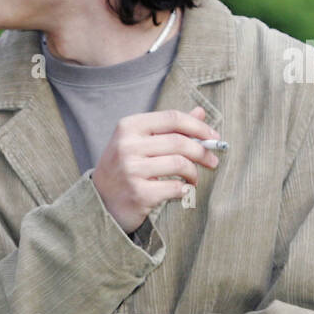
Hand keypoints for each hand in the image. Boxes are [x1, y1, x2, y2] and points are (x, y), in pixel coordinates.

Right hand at [91, 105, 220, 232]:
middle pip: (179, 142)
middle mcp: (127, 146)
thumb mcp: (140, 141)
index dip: (198, 127)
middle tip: (212, 160)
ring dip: (194, 173)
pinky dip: (184, 189)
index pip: (172, 118)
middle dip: (202, 151)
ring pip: (179, 164)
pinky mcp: (138, 193)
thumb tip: (200, 112)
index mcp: (128, 127)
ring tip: (193, 178)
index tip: (213, 136)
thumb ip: (169, 127)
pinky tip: (181, 190)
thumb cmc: (125, 167)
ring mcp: (131, 170)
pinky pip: (175, 187)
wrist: (100, 201)